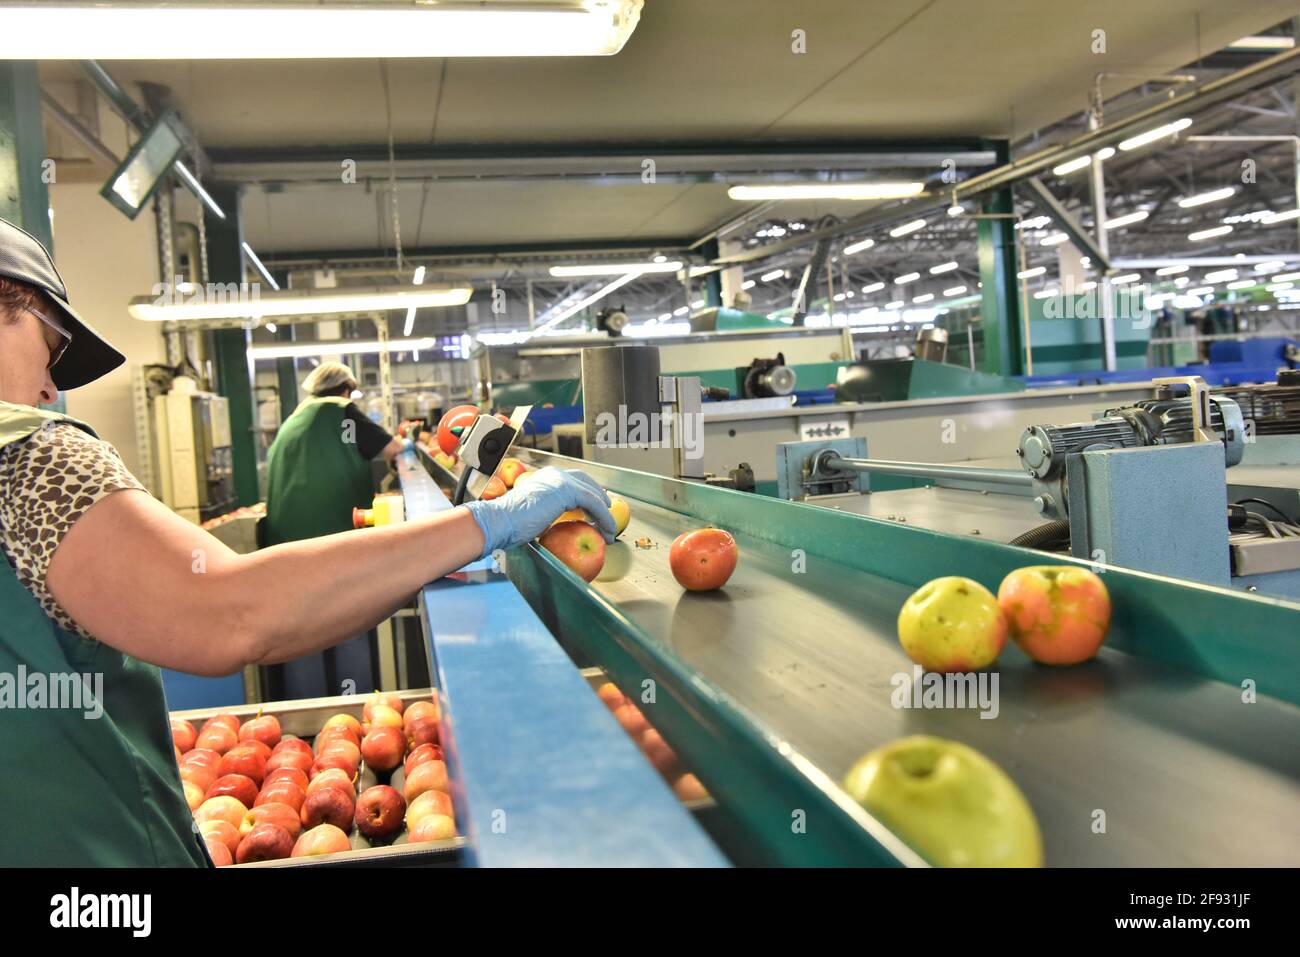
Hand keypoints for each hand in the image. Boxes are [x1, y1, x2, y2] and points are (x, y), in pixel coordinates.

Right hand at [463, 467, 615, 556]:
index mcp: (545, 477)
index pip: (573, 481)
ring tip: (610, 531)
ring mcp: (561, 479)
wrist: (499, 521)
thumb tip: (558, 525)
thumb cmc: (509, 524)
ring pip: (593, 494)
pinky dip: (604, 518)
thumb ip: (548, 513)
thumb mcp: (534, 515)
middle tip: (608, 516)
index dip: (588, 493)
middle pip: (587, 482)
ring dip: (605, 514)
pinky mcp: (567, 490)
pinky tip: (608, 531)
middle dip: (600, 498)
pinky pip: (594, 503)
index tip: (596, 510)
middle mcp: (555, 474)